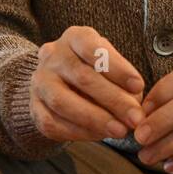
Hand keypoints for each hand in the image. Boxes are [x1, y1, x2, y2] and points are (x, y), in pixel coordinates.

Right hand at [30, 26, 145, 142]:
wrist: (58, 82)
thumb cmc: (94, 70)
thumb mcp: (110, 64)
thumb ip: (123, 81)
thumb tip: (135, 106)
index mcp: (74, 37)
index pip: (93, 48)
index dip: (117, 68)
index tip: (139, 86)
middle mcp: (52, 55)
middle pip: (81, 77)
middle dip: (113, 100)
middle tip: (136, 118)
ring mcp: (39, 81)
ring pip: (62, 101)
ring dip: (95, 119)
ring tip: (120, 130)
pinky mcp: (33, 107)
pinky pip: (52, 123)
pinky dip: (79, 132)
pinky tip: (100, 135)